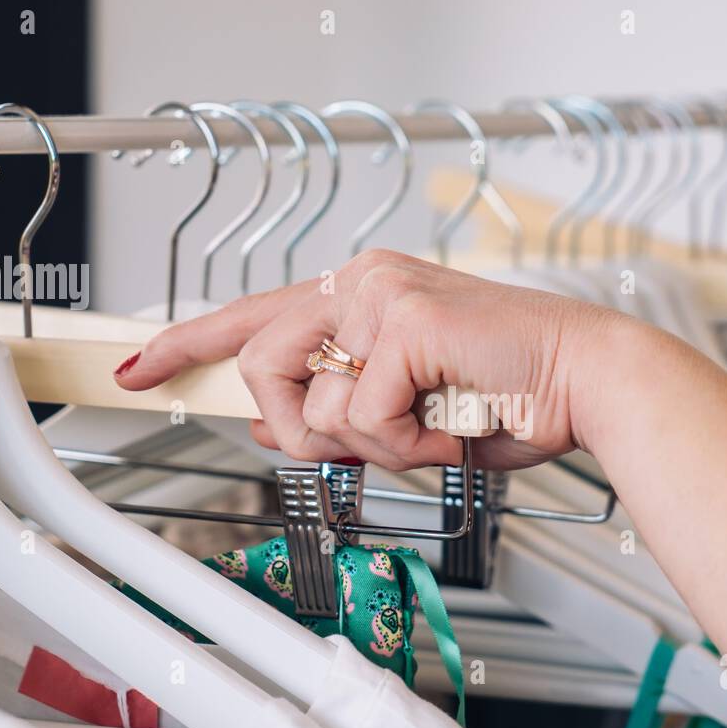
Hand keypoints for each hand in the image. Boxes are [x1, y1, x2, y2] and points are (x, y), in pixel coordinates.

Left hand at [113, 250, 622, 470]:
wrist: (588, 384)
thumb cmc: (509, 397)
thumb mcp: (404, 416)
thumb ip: (336, 413)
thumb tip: (272, 428)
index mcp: (361, 294)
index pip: (253, 315)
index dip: (188, 343)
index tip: (138, 365)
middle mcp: (363, 281)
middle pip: (260, 364)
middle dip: (305, 430)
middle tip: (371, 446)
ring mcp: (383, 293)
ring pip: (311, 399)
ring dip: (371, 443)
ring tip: (430, 429)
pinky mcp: (406, 319)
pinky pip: (363, 414)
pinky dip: (408, 445)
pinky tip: (452, 425)